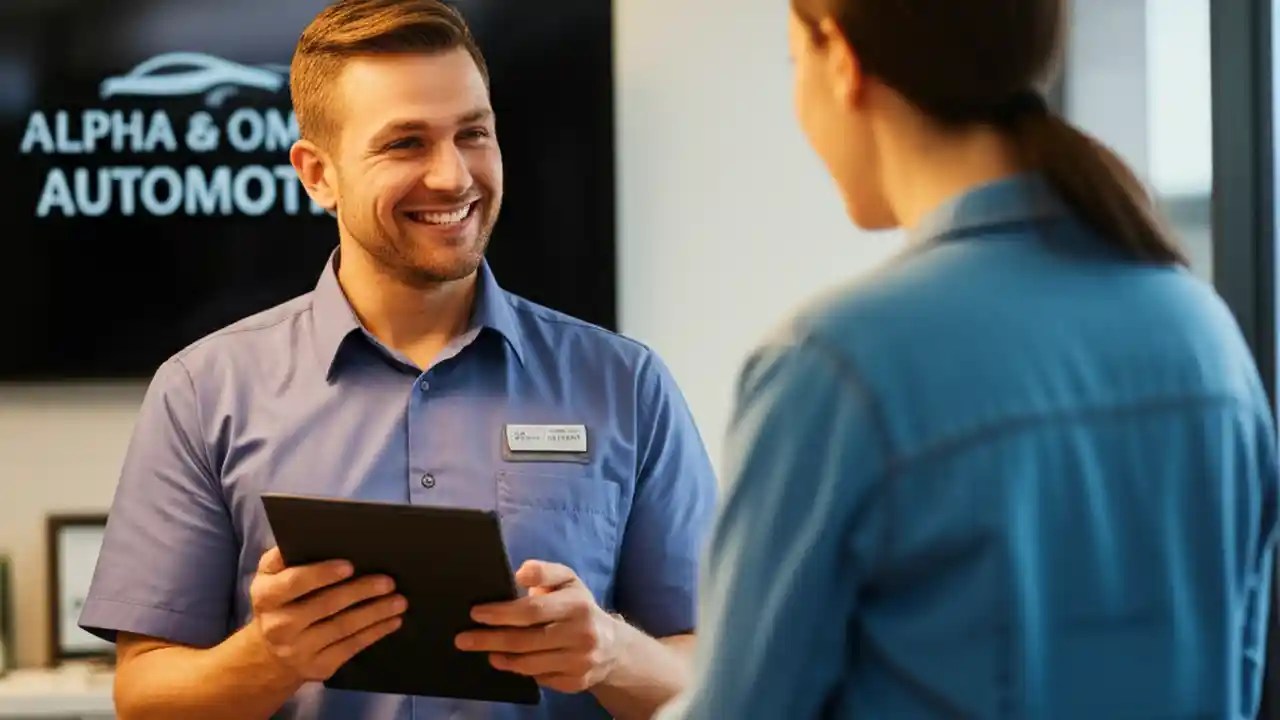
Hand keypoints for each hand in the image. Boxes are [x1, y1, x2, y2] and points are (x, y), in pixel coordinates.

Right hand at [248, 546, 406, 682]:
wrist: (269, 654)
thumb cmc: (279, 601)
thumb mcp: (270, 576)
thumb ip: (284, 556)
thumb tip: (312, 534)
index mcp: (266, 596)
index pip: (294, 583)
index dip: (322, 574)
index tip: (350, 565)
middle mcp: (278, 626)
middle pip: (324, 605)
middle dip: (360, 592)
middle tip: (389, 581)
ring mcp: (298, 650)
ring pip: (343, 628)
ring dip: (375, 613)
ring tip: (399, 600)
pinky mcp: (318, 667)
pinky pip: (351, 647)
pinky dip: (375, 632)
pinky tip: (392, 620)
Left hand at [455, 560, 626, 693]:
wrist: (613, 647)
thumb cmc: (579, 607)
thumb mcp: (568, 581)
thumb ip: (544, 572)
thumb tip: (520, 573)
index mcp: (577, 604)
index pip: (533, 610)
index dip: (502, 613)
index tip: (476, 613)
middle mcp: (581, 634)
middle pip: (526, 639)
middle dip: (490, 639)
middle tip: (463, 638)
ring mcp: (580, 661)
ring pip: (530, 663)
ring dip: (501, 657)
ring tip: (484, 651)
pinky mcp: (576, 682)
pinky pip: (539, 678)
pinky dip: (519, 670)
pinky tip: (506, 662)